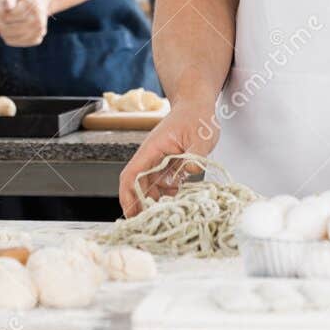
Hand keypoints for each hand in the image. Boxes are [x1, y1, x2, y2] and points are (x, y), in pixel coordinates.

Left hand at [0, 0, 52, 46]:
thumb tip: (8, 5)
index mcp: (33, 7)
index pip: (7, 17)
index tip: (0, 2)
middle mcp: (38, 21)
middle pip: (7, 30)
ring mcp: (38, 32)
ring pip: (8, 38)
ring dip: (1, 29)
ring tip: (3, 18)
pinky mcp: (36, 39)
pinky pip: (12, 41)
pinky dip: (6, 35)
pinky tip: (9, 25)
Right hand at [117, 101, 216, 216]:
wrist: (196, 104)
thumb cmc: (196, 116)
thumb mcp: (201, 136)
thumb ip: (195, 157)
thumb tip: (190, 172)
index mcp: (152, 149)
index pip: (131, 175)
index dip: (128, 196)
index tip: (130, 214)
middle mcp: (151, 157)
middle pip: (137, 185)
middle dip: (139, 206)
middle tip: (148, 226)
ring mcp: (159, 161)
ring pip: (149, 187)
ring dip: (154, 202)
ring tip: (165, 218)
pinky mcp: (168, 164)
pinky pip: (162, 184)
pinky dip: (166, 196)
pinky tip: (177, 202)